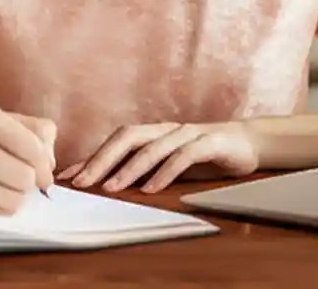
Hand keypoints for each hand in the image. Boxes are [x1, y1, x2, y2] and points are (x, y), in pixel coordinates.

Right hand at [0, 101, 56, 213]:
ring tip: (6, 184)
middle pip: (26, 177)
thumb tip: (51, 163)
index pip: (33, 147)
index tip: (44, 169)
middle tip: (24, 177)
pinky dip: (3, 205)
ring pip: (15, 199)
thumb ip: (35, 131)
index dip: (46, 163)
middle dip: (32, 181)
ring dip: (18, 195)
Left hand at [57, 122, 258, 193]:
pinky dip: (165, 172)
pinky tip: (151, 188)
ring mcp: (188, 133)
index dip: (91, 157)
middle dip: (101, 159)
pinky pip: (183, 156)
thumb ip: (144, 170)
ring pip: (152, 147)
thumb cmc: (204, 156)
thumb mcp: (170, 164)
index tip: (67, 176)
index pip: (115, 142)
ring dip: (129, 168)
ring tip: (110, 188)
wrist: (249, 144)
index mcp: (154, 133)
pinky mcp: (210, 142)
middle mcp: (166, 130)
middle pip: (127, 137)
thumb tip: (107, 185)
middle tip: (81, 182)